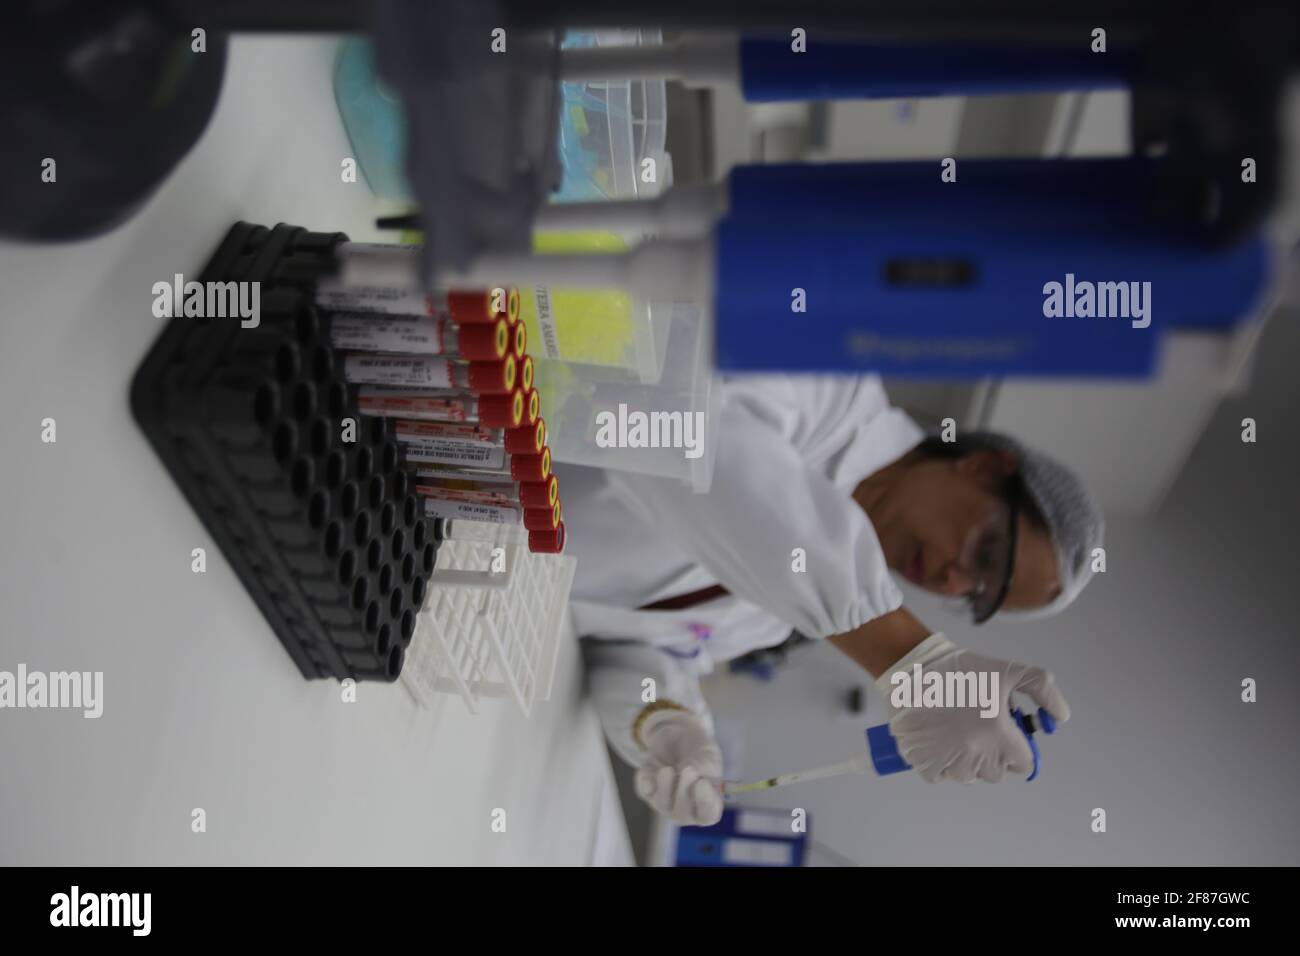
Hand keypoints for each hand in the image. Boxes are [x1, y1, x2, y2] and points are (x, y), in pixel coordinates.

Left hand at [633, 706, 724, 824]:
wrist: (679, 736)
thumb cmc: (699, 751)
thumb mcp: (709, 757)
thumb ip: (705, 771)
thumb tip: (694, 778)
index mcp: (708, 804)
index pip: (708, 815)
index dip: (705, 803)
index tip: (702, 783)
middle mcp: (686, 810)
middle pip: (682, 815)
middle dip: (684, 792)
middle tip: (688, 770)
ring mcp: (665, 803)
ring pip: (662, 805)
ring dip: (665, 787)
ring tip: (668, 770)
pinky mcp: (647, 791)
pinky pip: (646, 790)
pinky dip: (650, 779)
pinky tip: (656, 768)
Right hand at [876, 634, 1070, 782]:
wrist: (912, 667)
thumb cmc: (960, 669)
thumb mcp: (1008, 669)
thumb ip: (1042, 689)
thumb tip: (1061, 715)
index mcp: (1000, 735)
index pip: (1023, 763)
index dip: (1017, 747)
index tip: (1006, 733)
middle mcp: (977, 754)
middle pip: (997, 772)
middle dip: (993, 753)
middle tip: (980, 728)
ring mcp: (950, 762)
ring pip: (969, 776)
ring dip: (967, 760)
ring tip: (956, 732)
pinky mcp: (925, 764)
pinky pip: (941, 776)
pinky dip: (941, 764)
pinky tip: (938, 741)